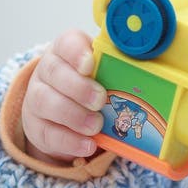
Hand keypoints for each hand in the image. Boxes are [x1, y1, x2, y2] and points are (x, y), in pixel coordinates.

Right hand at [22, 30, 105, 162]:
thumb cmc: (90, 82)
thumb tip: (152, 68)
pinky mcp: (36, 126)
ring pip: (44, 101)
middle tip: (100, 100)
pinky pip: (47, 132)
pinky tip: (87, 145)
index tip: (91, 64)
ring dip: (73, 115)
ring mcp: (36, 98)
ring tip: (96, 125)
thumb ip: (118, 66)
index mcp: (65, 50)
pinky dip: (69, 141)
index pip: (66, 43)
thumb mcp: (102, 69)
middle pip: (54, 72)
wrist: (60, 109)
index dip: (76, 52)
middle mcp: (46, 70)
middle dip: (79, 87)